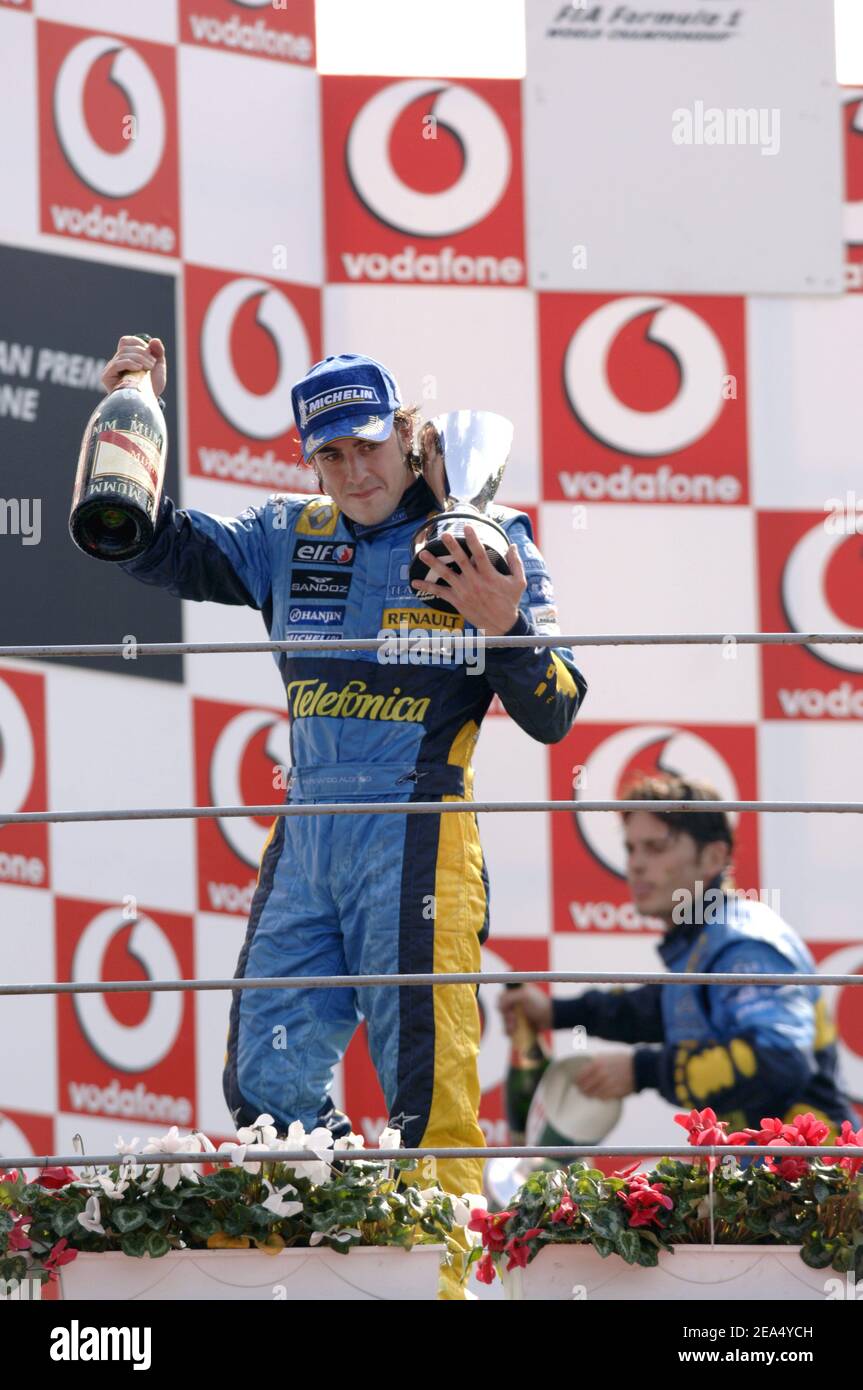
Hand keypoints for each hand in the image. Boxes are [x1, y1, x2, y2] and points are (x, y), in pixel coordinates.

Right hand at [101, 334, 166, 397]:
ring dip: (139, 359)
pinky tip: (139, 368)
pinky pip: (117, 364)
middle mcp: (116, 362)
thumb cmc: (152, 386)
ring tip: (149, 368)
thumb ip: (158, 352)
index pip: (126, 341)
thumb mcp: (158, 367)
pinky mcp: (106, 377)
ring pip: (123, 354)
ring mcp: (110, 369)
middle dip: (142, 353)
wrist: (148, 403)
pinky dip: (129, 363)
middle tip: (152, 364)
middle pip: (125, 347)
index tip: (150, 353)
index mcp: (125, 358)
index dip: (138, 343)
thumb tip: (154, 340)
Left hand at [410, 524, 525, 633]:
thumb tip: (512, 545)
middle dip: (452, 547)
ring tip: (423, 554)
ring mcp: (464, 591)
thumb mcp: (519, 582)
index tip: (467, 527)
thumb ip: (516, 563)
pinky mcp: (457, 601)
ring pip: (446, 575)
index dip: (474, 540)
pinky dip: (427, 587)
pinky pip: (439, 593)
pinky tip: (414, 581)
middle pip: (461, 561)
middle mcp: (475, 582)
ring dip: (434, 564)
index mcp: (490, 575)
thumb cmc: (510, 602)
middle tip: (443, 535)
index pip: (480, 554)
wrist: (501, 625)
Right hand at [497, 985, 552, 1035]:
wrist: (552, 1017)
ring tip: (515, 1028)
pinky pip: (509, 1029)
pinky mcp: (520, 1024)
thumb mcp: (524, 996)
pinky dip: (510, 1031)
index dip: (502, 1005)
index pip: (501, 998)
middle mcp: (515, 1003)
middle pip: (502, 1011)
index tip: (508, 1010)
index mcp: (515, 993)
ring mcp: (517, 1014)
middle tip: (514, 1020)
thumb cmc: (540, 1004)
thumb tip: (498, 1006)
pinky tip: (514, 1033)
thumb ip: (509, 998)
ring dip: (508, 1025)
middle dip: (507, 1017)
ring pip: (505, 1021)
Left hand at [576, 1052, 634, 1100]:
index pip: (581, 1075)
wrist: (639, 1067)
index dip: (577, 1081)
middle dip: (582, 1089)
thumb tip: (585, 1067)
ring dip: (589, 1095)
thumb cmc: (623, 1060)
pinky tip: (599, 1096)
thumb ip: (595, 1061)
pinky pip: (602, 1098)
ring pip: (593, 1094)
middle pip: (585, 1086)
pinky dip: (599, 1097)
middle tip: (580, 1091)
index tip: (576, 1083)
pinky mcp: (614, 1093)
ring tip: (588, 1095)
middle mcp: (600, 1074)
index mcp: (597, 1064)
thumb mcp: (607, 1056)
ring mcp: (607, 1084)